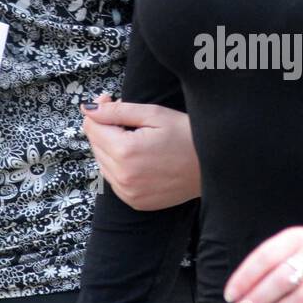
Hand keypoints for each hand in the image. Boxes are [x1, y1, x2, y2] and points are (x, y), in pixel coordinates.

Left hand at [80, 93, 200, 208]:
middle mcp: (123, 176)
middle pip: (95, 145)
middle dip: (104, 128)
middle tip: (126, 117)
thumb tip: (88, 109)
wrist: (215, 165)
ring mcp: (129, 193)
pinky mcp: (136, 202)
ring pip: (102, 163)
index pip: (92, 127)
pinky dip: (119, 167)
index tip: (110, 100)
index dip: (98, 111)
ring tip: (135, 138)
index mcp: (126, 151)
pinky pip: (114, 180)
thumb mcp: (154, 115)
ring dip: (111, 148)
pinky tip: (139, 157)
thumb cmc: (187, 135)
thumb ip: (117, 111)